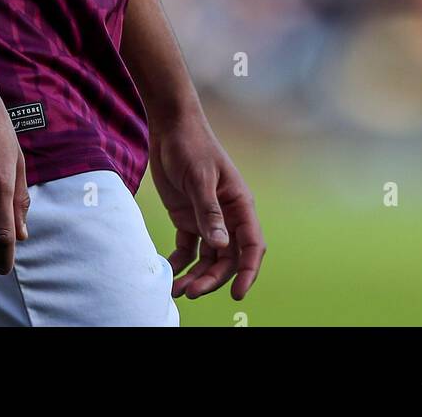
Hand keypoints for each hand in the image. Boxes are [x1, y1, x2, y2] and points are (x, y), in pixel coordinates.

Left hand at [150, 111, 265, 301]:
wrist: (170, 127)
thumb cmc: (191, 145)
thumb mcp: (199, 177)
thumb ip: (209, 212)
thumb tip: (221, 246)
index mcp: (239, 205)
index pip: (251, 245)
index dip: (248, 272)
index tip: (237, 294)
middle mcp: (227, 216)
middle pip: (227, 258)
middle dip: (212, 278)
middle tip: (191, 292)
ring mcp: (207, 218)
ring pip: (208, 257)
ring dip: (196, 275)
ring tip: (177, 290)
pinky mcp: (187, 217)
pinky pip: (188, 248)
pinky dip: (181, 263)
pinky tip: (170, 273)